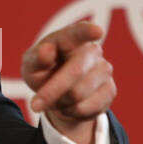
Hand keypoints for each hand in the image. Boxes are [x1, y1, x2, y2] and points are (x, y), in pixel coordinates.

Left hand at [21, 20, 115, 143]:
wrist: (59, 93)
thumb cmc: (43, 72)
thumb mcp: (32, 66)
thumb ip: (36, 58)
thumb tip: (46, 51)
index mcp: (70, 37)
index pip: (80, 31)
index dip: (88, 31)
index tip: (97, 31)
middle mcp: (92, 50)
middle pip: (75, 72)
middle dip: (52, 91)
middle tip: (35, 105)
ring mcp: (104, 70)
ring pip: (78, 95)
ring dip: (60, 102)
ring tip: (56, 97)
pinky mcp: (110, 90)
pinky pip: (87, 109)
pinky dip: (71, 112)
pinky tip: (69, 105)